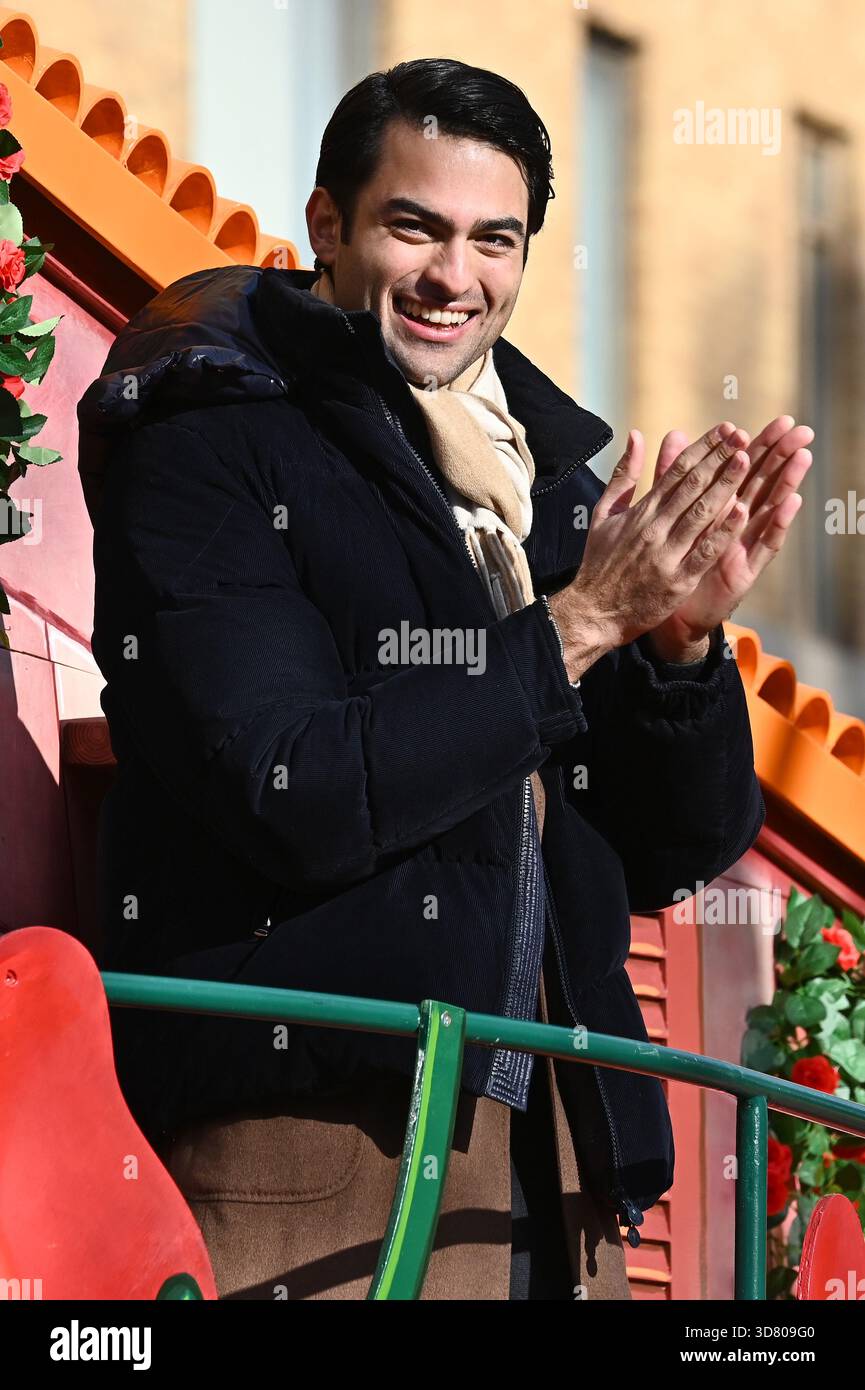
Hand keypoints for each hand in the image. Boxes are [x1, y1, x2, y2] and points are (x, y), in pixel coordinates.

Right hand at [548, 422, 753, 674]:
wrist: (593, 612)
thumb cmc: (599, 563)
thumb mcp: (603, 514)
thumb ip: (623, 475)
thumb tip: (635, 436)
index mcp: (640, 511)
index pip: (676, 470)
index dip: (704, 447)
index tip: (726, 431)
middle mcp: (654, 528)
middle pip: (692, 486)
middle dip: (719, 458)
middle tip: (743, 437)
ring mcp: (667, 554)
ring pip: (701, 513)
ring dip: (725, 485)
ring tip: (747, 461)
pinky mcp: (678, 580)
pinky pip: (704, 552)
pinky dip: (723, 532)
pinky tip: (742, 512)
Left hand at [648, 415, 812, 656]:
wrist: (665, 611)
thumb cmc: (669, 560)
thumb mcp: (667, 513)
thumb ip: (670, 474)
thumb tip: (673, 434)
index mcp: (720, 506)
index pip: (744, 469)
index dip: (761, 445)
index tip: (779, 421)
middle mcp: (737, 524)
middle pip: (763, 483)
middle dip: (781, 456)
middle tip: (800, 430)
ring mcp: (744, 547)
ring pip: (769, 509)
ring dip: (786, 483)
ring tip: (801, 457)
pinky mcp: (745, 572)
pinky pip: (763, 546)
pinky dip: (776, 524)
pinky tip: (789, 503)